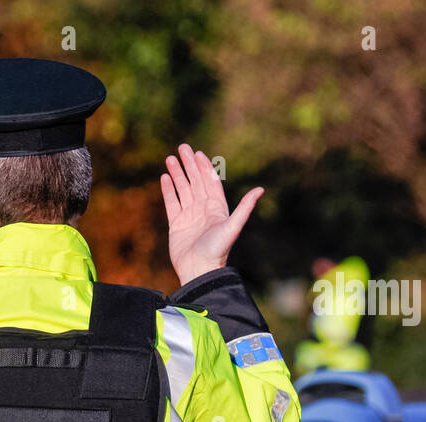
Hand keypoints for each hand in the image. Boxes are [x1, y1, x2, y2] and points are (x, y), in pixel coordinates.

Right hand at [160, 143, 263, 285]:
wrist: (199, 270)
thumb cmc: (217, 250)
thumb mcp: (232, 227)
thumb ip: (245, 208)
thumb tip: (260, 189)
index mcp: (217, 207)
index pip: (210, 181)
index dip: (204, 167)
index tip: (197, 153)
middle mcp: (203, 209)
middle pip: (195, 181)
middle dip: (188, 164)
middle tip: (182, 148)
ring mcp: (189, 216)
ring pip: (182, 189)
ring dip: (177, 174)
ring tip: (169, 159)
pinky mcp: (176, 224)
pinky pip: (172, 203)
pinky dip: (168, 190)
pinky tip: (164, 178)